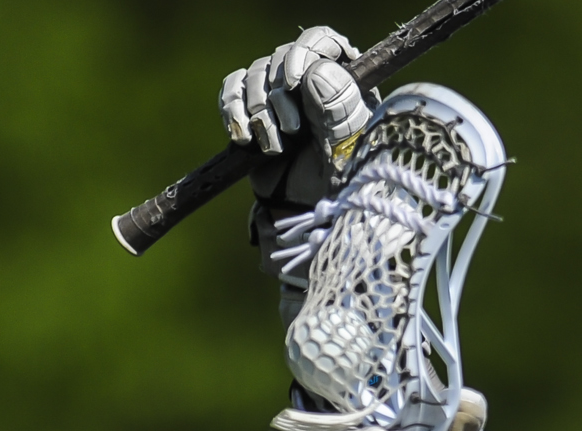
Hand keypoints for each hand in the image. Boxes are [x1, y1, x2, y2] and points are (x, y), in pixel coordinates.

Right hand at [220, 28, 379, 289]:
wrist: (314, 237)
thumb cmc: (346, 198)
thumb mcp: (349, 152)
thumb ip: (337, 108)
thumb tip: (315, 71)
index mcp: (347, 90)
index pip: (323, 43)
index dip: (304, 52)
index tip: (294, 81)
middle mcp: (314, 92)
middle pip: (282, 56)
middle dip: (277, 92)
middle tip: (290, 133)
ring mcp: (282, 106)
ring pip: (254, 74)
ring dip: (256, 108)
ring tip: (272, 147)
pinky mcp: (255, 123)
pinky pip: (232, 92)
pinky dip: (232, 109)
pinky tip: (244, 138)